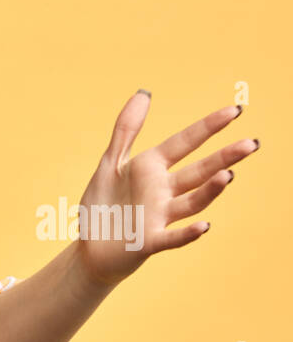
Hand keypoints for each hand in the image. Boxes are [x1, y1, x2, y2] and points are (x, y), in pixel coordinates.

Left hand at [74, 91, 258, 285]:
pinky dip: (187, 234)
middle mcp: (162, 191)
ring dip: (209, 191)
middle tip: (250, 144)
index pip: (185, 143)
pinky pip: (171, 238)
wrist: (90, 248)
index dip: (208, 127)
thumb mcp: (111, 163)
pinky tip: (203, 226)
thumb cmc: (103, 205)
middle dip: (223, 158)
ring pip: (191, 202)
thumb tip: (145, 93)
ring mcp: (158, 217)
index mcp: (152, 169)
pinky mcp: (148, 242)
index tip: (235, 111)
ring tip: (227, 175)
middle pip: (198, 172)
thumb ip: (126, 130)